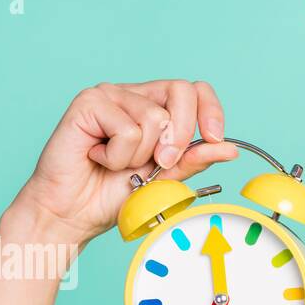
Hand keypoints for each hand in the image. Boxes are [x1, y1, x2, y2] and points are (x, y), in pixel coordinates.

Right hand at [6, 79, 240, 247]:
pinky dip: (118, 155)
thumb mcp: (166, 180)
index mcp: (155, 108)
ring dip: (141, 155)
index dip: (210, 111)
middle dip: (182, 135)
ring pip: (155, 117)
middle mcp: (133, 95)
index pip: (194, 90)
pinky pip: (128, 129)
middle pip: (181, 92)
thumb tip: (229, 148)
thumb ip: (194, 161)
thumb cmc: (113, 195)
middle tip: (160, 164)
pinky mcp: (88, 102)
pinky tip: (98, 157)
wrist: (74, 214)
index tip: (215, 140)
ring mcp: (110, 95)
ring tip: (117, 164)